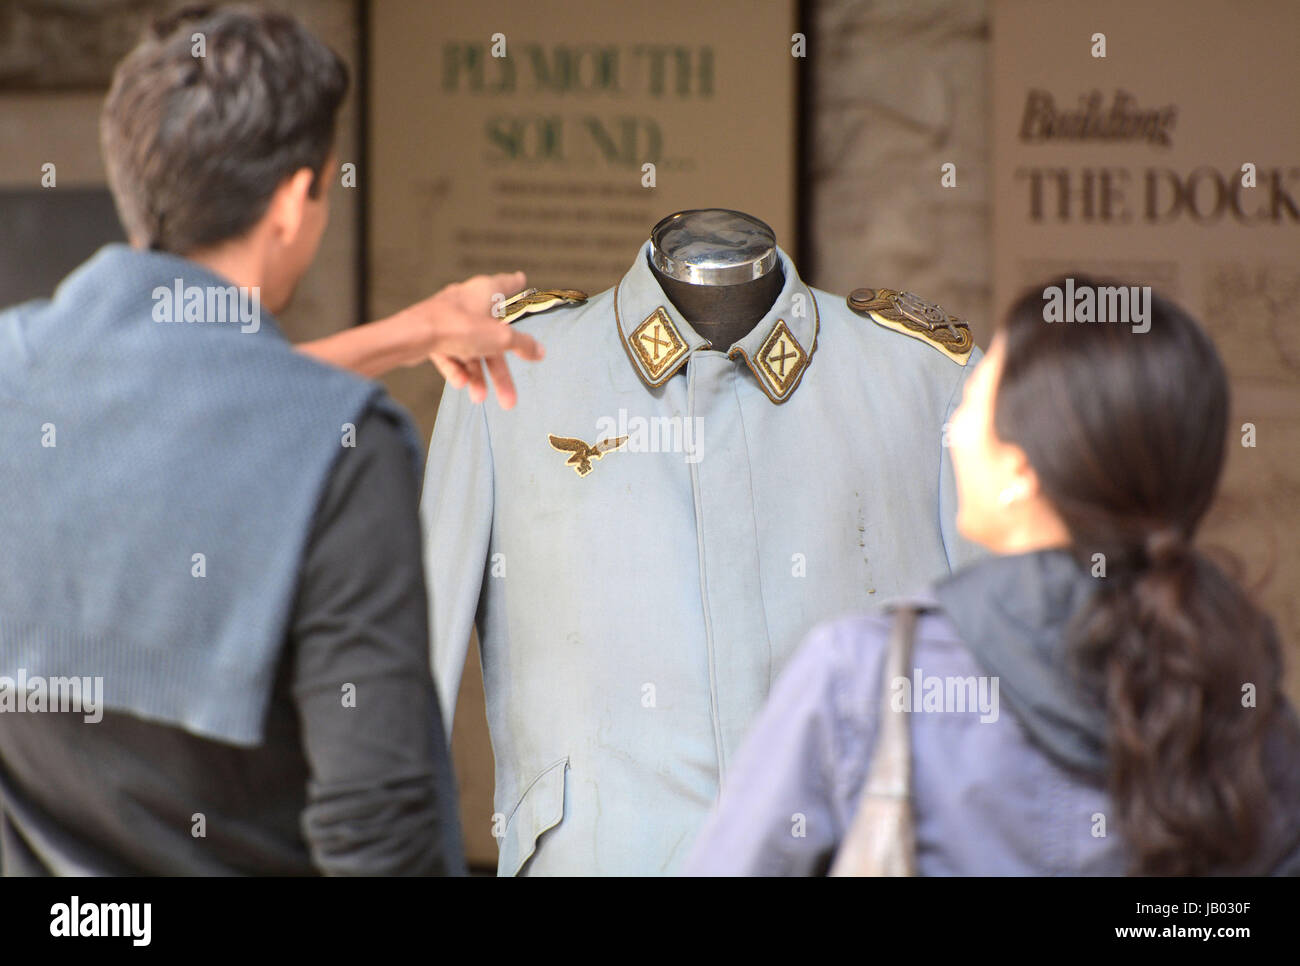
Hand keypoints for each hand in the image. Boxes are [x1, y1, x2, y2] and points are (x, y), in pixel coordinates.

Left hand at [404, 271, 544, 408]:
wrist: (412, 336)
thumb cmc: (459, 327)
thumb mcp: (501, 338)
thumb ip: (523, 345)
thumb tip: (541, 351)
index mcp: (485, 292)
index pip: (506, 284)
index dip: (515, 284)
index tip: (521, 279)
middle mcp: (466, 302)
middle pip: (491, 337)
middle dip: (499, 372)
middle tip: (510, 398)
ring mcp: (448, 318)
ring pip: (470, 350)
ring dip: (477, 376)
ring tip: (480, 398)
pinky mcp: (431, 333)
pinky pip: (450, 354)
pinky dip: (456, 369)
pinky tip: (461, 384)